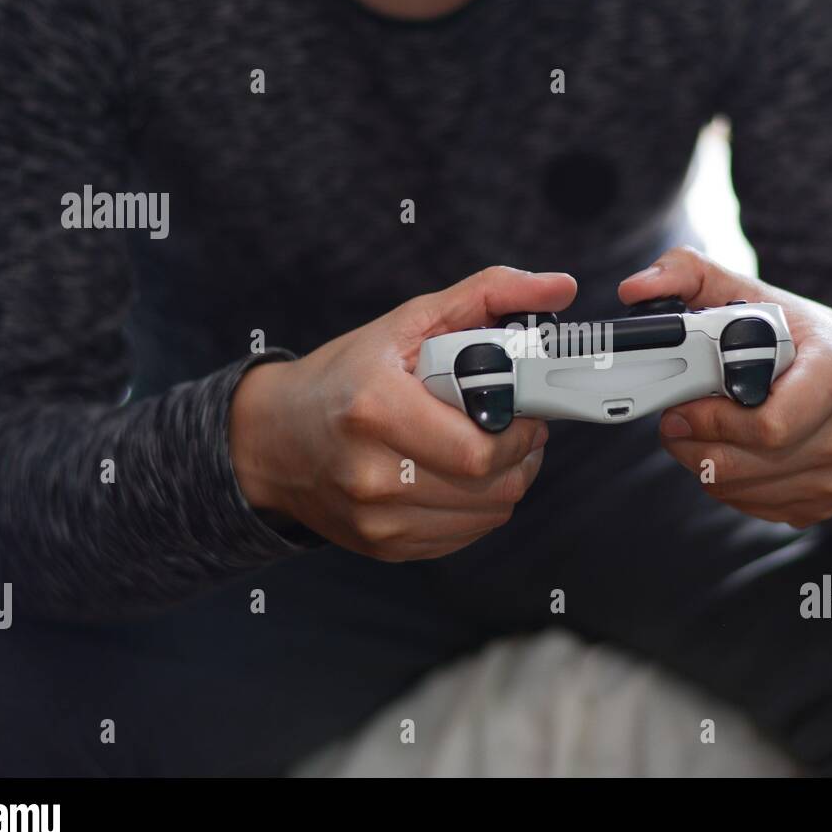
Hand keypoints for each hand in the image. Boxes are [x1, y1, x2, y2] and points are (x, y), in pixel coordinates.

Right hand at [230, 266, 576, 559]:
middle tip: (517, 428)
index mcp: (376, 410)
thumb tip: (559, 286)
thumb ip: (488, 295)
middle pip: (491, 487)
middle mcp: (374, 474)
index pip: (480, 450)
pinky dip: (479, 507)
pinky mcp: (386, 545)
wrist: (272, 439)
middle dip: (522, 455)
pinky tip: (463, 477)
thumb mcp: (409, 322)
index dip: (521, 433)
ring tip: (492, 449)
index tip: (527, 411)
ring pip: (487, 515)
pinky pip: (464, 535)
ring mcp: (379, 518)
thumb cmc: (344, 376)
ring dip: (506, 482)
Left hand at [619, 247, 831, 528]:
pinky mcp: (824, 504)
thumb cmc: (806, 338)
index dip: (712, 421)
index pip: (768, 425)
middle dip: (694, 445)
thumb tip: (634, 289)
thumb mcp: (756, 294)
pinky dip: (727, 485)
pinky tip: (726, 452)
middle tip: (673, 421)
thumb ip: (692, 275)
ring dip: (703, 466)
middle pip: (747, 464)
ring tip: (694, 433)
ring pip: (742, 491)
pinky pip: (755, 507)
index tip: (681, 404)